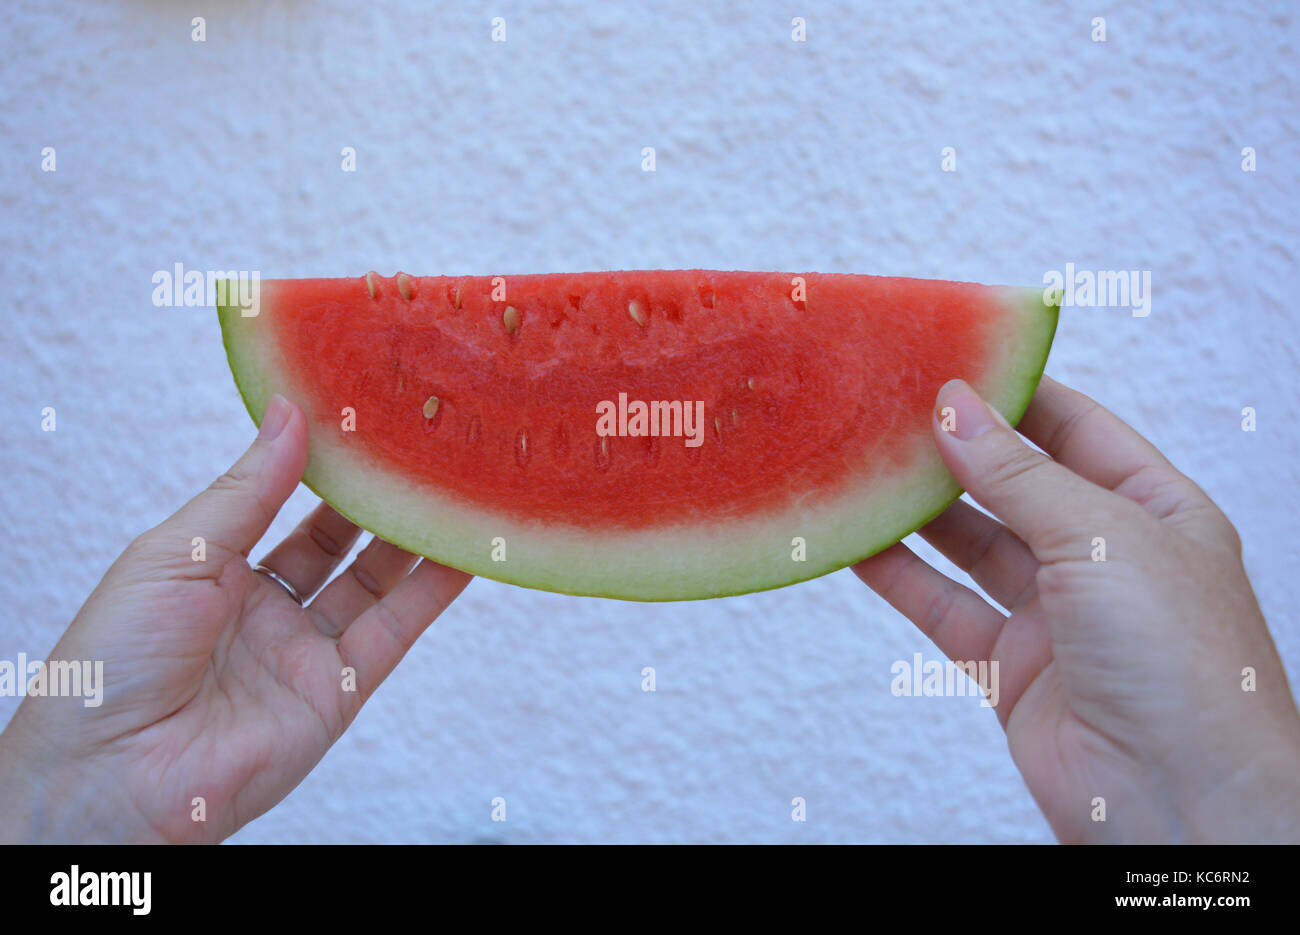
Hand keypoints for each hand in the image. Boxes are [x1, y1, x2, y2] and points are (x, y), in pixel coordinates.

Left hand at [0, 395, 470, 842]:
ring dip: (414, 536)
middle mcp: (265, 609)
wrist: (115, 775)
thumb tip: (292, 414)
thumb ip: (247, 490)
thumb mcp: (176, 553)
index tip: (360, 419)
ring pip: (375, 581)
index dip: (321, 466)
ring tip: (452, 483)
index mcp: (214, 571)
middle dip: (374, 496)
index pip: (281, 505)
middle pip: (337, 541)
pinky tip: (462, 549)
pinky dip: (433, 591)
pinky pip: (395, 630)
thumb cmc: (115, 660)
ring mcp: (305, 652)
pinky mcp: (339, 692)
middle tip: (416, 446)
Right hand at [854, 376, 1299, 842]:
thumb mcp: (1101, 537)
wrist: (1179, 802)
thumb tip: (954, 407)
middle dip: (955, 448)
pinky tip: (858, 542)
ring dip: (917, 509)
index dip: (1013, 393)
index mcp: (1154, 510)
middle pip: (1014, 483)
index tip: (947, 358)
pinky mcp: (1010, 666)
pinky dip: (899, 576)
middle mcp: (1103, 557)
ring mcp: (1055, 614)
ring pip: (971, 544)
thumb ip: (1019, 475)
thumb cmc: (1180, 662)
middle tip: (887, 406)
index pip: (1075, 429)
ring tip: (861, 463)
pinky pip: (944, 607)